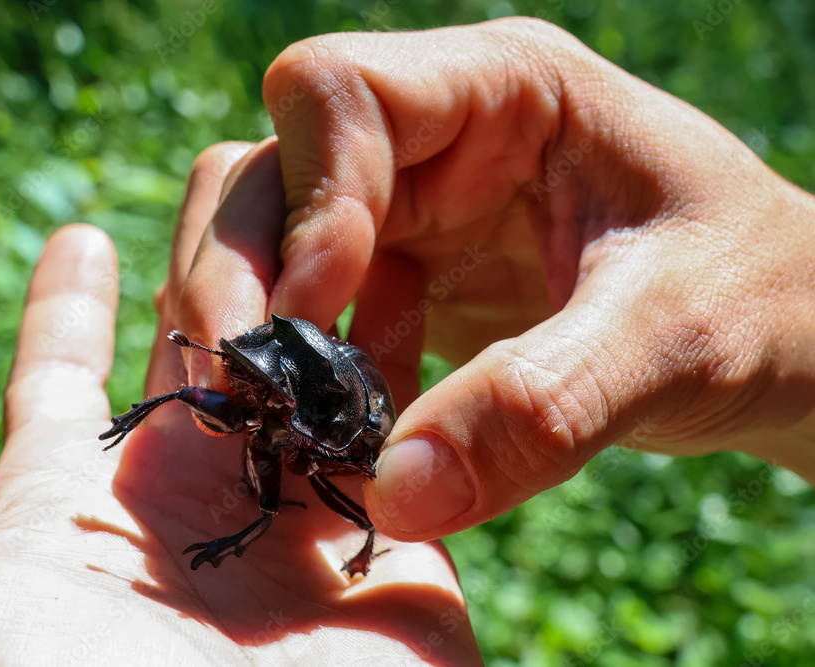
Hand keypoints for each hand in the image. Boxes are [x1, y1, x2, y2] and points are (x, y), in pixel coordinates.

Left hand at [0, 224, 480, 664]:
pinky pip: (403, 426)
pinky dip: (400, 358)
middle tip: (226, 183)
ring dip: (310, 292)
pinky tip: (409, 279)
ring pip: (303, 371)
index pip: (68, 378)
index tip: (76, 237)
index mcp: (79, 506)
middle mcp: (190, 505)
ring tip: (323, 206)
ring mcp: (292, 524)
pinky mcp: (392, 545)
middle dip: (209, 266)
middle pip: (199, 350)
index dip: (65, 308)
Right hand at [173, 19, 814, 543]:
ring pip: (270, 239)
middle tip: (244, 390)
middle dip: (240, 275)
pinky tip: (353, 430)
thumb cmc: (761, 301)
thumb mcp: (672, 339)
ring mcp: (414, 209)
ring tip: (292, 418)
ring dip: (260, 330)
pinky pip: (313, 312)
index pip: (340, 93)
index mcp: (505, 90)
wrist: (786, 340)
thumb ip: (538, 409)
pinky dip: (307, 373)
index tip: (315, 309)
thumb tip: (393, 494)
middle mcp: (437, 136)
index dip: (308, 196)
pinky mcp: (408, 277)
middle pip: (272, 168)